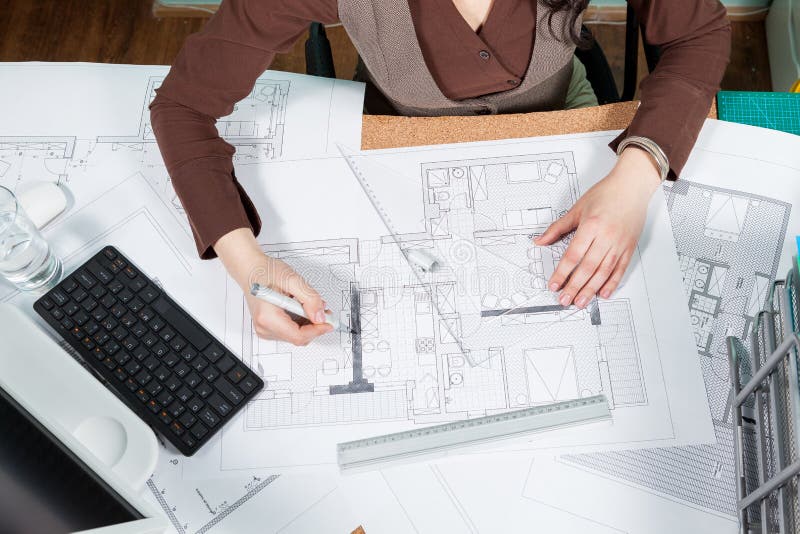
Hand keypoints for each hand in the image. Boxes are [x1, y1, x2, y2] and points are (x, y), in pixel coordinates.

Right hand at [214, 228, 331, 344]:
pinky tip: (301, 307)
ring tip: (308, 303)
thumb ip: (310, 299)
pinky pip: (290, 331)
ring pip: (296, 335)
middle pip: (298, 337)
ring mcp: (265, 329)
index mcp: (268, 317)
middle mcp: (264, 327)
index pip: (298, 336)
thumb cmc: (266, 272)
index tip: (330, 322)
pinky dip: (300, 321)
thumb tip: (321, 317)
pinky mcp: (268, 327)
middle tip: (324, 311)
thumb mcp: (293, 280)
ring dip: (308, 323)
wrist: (251, 269)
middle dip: (314, 325)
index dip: (318, 330)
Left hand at [534, 146, 661, 307]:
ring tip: (581, 301)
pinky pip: (620, 269)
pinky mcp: (629, 247)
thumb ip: (558, 227)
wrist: (632, 185)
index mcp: (591, 226)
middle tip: (565, 300)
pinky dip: (612, 282)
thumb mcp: (577, 208)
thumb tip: (540, 240)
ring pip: (604, 272)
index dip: (562, 273)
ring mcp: (619, 243)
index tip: (554, 284)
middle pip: (588, 268)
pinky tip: (603, 293)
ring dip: (591, 289)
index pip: (573, 255)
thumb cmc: (606, 194)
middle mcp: (606, 236)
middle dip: (575, 287)